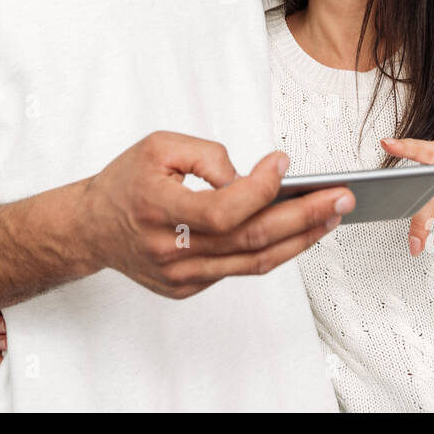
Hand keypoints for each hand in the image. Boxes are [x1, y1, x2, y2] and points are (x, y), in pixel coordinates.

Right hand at [79, 130, 354, 299]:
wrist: (91, 227)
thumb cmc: (126, 182)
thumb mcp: (159, 146)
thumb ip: (207, 156)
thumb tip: (251, 177)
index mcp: (159, 210)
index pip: (225, 210)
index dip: (262, 187)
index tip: (283, 162)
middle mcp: (171, 250)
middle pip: (251, 240)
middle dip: (304, 217)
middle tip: (341, 198)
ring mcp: (181, 276)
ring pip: (253, 262)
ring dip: (300, 239)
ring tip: (331, 216)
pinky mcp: (188, 287)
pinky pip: (239, 269)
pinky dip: (271, 250)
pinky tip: (297, 231)